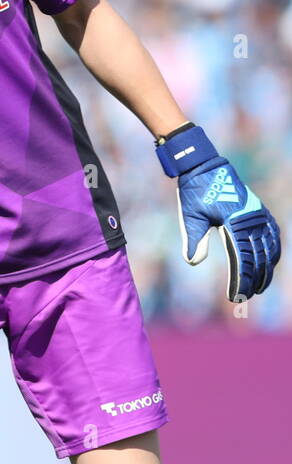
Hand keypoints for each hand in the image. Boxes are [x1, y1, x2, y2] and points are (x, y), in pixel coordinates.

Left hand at [158, 124, 281, 301]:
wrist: (205, 166)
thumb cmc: (195, 191)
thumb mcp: (191, 216)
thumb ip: (194, 240)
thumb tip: (193, 263)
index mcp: (235, 223)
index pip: (241, 260)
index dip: (241, 281)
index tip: (236, 297)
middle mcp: (251, 220)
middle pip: (258, 258)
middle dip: (254, 280)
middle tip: (246, 297)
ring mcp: (258, 215)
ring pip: (269, 248)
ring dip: (266, 268)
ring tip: (260, 286)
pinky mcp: (258, 210)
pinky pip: (272, 234)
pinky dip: (273, 250)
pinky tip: (271, 260)